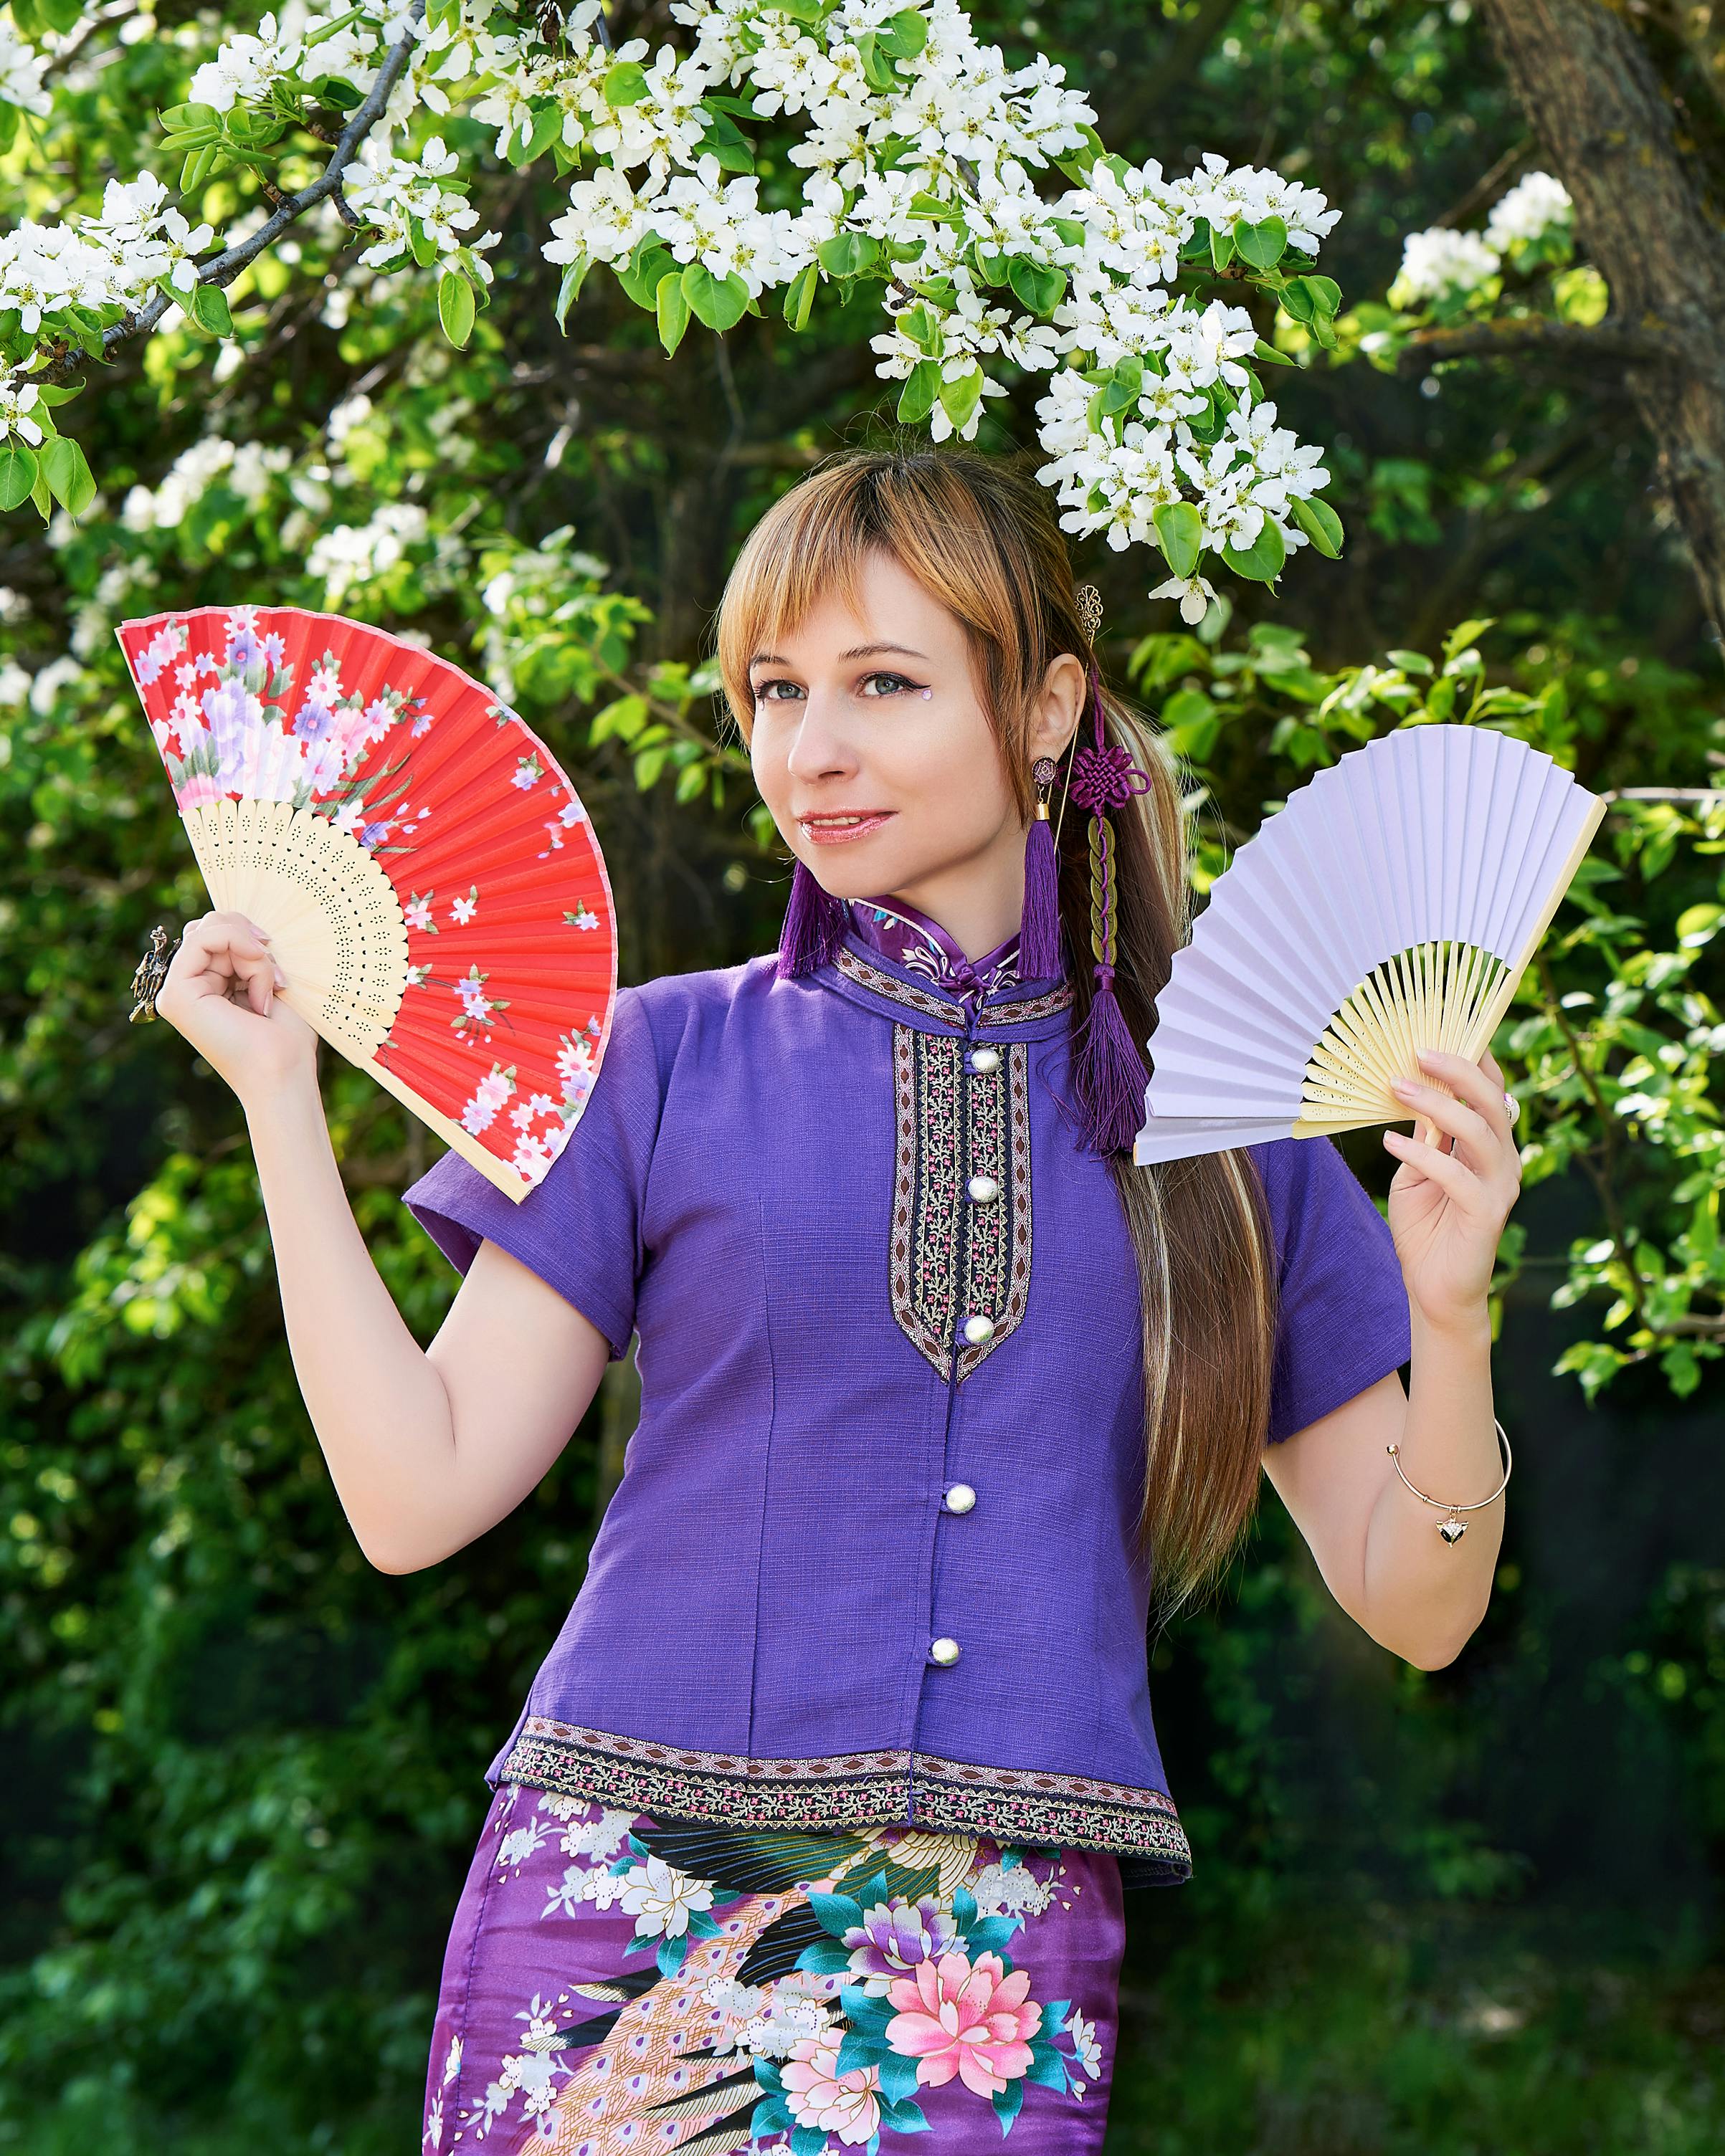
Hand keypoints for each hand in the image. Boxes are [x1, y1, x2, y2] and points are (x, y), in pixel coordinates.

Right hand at [153, 909, 317, 1106]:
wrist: (282, 1072)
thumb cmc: (286, 1037)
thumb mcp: (267, 978)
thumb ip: (247, 949)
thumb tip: (238, 919)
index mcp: (205, 984)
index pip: (217, 932)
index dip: (250, 937)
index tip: (279, 969)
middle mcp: (186, 986)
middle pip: (210, 925)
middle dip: (250, 941)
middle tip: (276, 979)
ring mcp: (175, 990)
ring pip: (211, 929)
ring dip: (252, 954)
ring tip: (267, 989)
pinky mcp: (176, 993)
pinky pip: (204, 937)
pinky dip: (241, 950)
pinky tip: (257, 986)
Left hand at [1382, 1045, 1520, 1334]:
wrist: (1434, 1289)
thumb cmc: (1426, 1227)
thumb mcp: (1416, 1171)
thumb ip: (1424, 1135)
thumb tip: (1410, 1086)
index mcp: (1490, 1146)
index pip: (1492, 1092)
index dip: (1476, 1058)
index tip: (1442, 1030)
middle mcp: (1504, 1161)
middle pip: (1493, 1102)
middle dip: (1458, 1071)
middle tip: (1419, 1051)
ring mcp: (1500, 1187)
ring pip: (1480, 1132)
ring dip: (1438, 1105)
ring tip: (1398, 1087)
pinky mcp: (1487, 1213)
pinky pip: (1457, 1175)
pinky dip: (1423, 1154)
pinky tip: (1390, 1143)